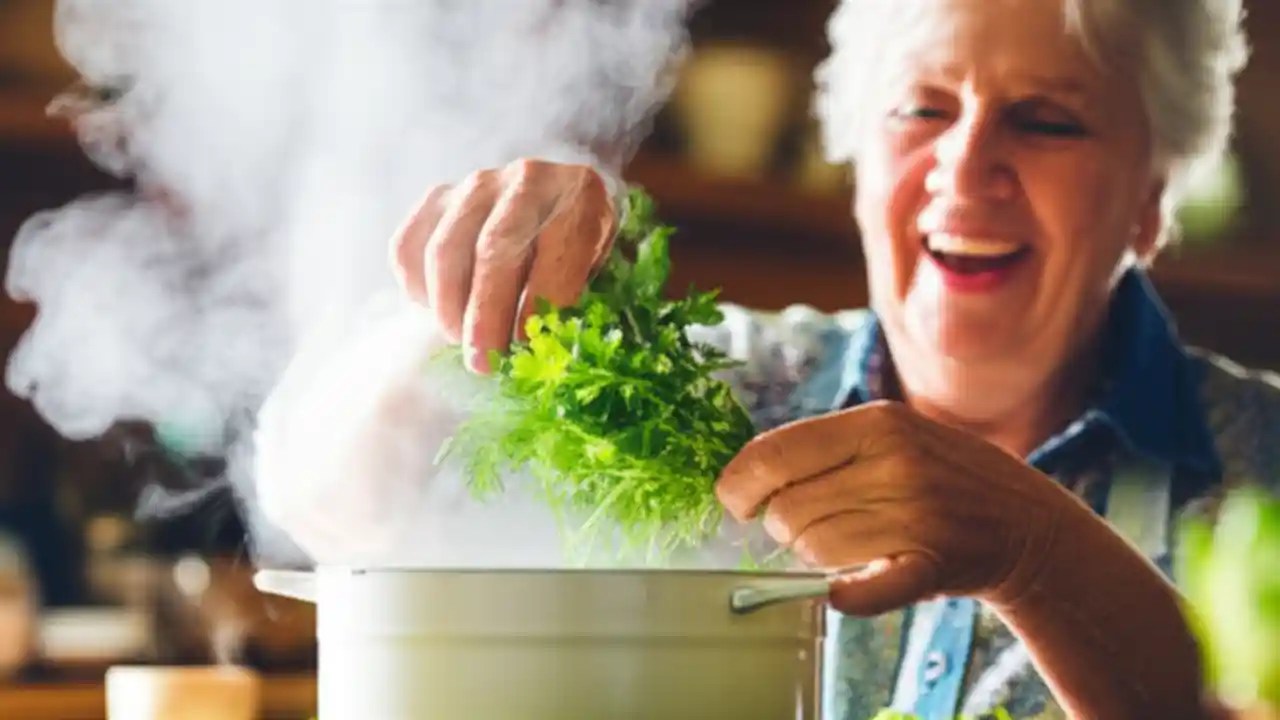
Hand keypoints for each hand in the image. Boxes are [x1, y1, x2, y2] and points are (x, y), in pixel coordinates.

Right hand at [389, 158, 615, 372]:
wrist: (555, 204)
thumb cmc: (577, 251)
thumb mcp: (596, 272)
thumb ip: (574, 303)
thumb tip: (545, 354)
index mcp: (581, 196)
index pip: (558, 249)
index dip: (540, 303)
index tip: (527, 347)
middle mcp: (528, 180)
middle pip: (494, 249)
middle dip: (485, 314)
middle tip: (482, 361)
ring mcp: (477, 184)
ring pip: (445, 249)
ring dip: (448, 307)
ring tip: (459, 341)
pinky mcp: (437, 197)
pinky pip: (409, 246)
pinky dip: (417, 288)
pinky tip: (439, 311)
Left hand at [715, 400, 1097, 615]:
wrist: (1025, 520)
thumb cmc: (939, 473)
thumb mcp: (890, 433)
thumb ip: (823, 447)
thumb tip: (741, 477)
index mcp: (877, 422)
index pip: (773, 454)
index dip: (739, 485)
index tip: (736, 502)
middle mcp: (895, 464)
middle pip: (786, 511)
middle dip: (787, 525)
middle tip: (818, 523)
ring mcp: (916, 516)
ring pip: (813, 551)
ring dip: (819, 557)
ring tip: (855, 542)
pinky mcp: (930, 567)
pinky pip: (856, 592)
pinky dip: (844, 594)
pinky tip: (848, 587)